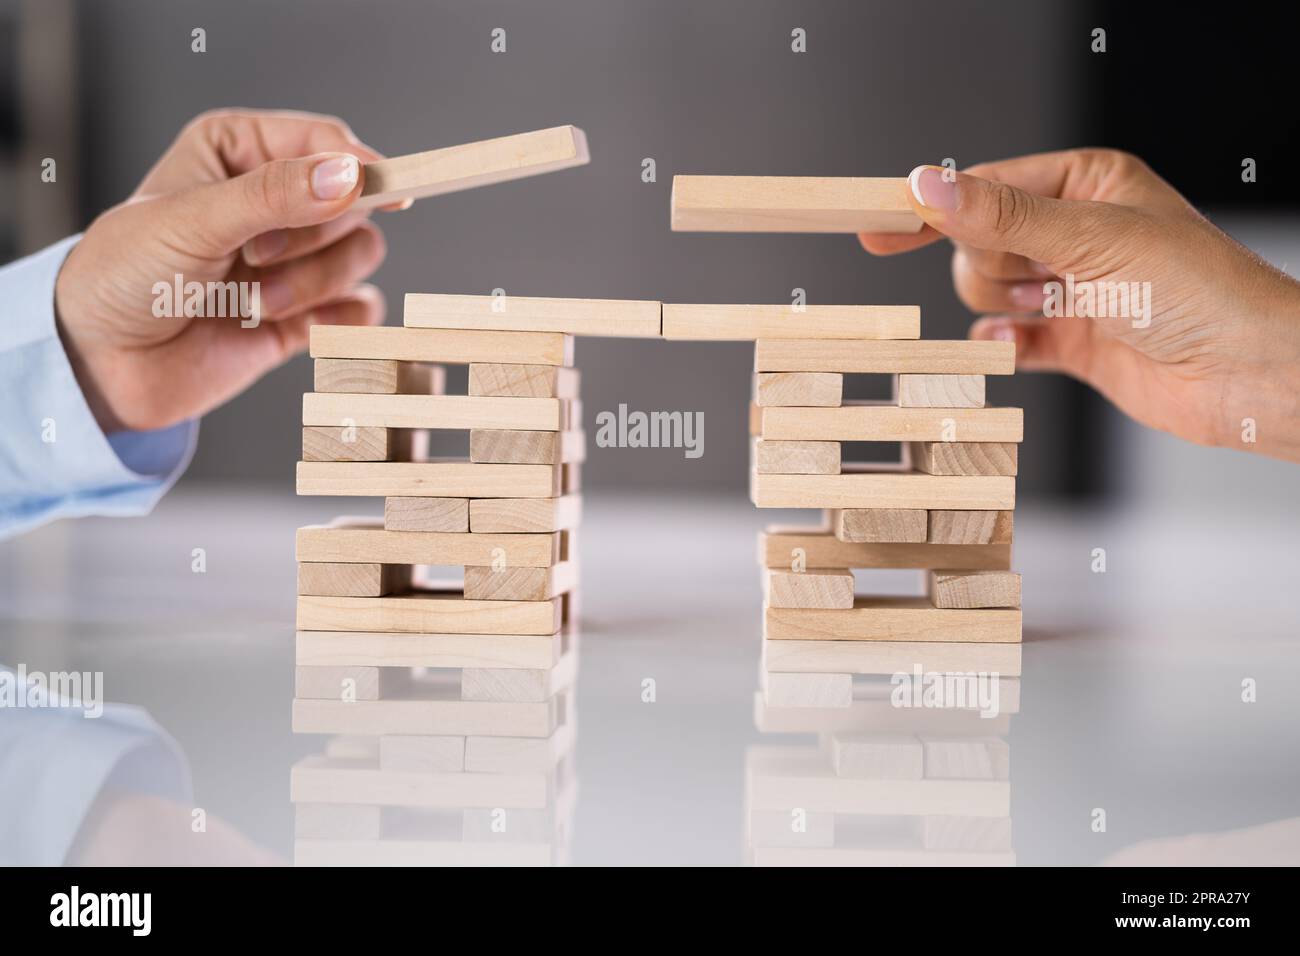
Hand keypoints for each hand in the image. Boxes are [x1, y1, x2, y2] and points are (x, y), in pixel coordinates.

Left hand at [54, 109, 393, 432]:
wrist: (102, 362)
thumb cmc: (124, 275)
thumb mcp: (193, 221)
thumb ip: (274, 196)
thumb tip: (350, 178)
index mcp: (240, 151)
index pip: (325, 143)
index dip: (355, 167)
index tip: (383, 193)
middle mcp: (274, 199)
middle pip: (353, 204)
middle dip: (310, 239)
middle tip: (254, 259)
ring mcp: (293, 258)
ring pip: (361, 255)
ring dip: (313, 284)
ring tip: (254, 302)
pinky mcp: (306, 312)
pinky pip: (361, 308)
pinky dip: (337, 319)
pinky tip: (295, 327)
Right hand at [860, 150, 1299, 462]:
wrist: (1250, 376)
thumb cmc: (1201, 292)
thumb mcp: (1092, 239)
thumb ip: (1000, 216)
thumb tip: (928, 186)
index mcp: (1085, 183)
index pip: (984, 185)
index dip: (932, 207)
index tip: (877, 226)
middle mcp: (1074, 232)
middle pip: (977, 244)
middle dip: (995, 267)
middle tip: (1043, 278)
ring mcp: (1070, 288)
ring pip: (985, 292)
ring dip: (1007, 306)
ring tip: (1060, 308)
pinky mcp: (1070, 341)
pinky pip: (1007, 339)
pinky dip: (1006, 344)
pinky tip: (1020, 343)